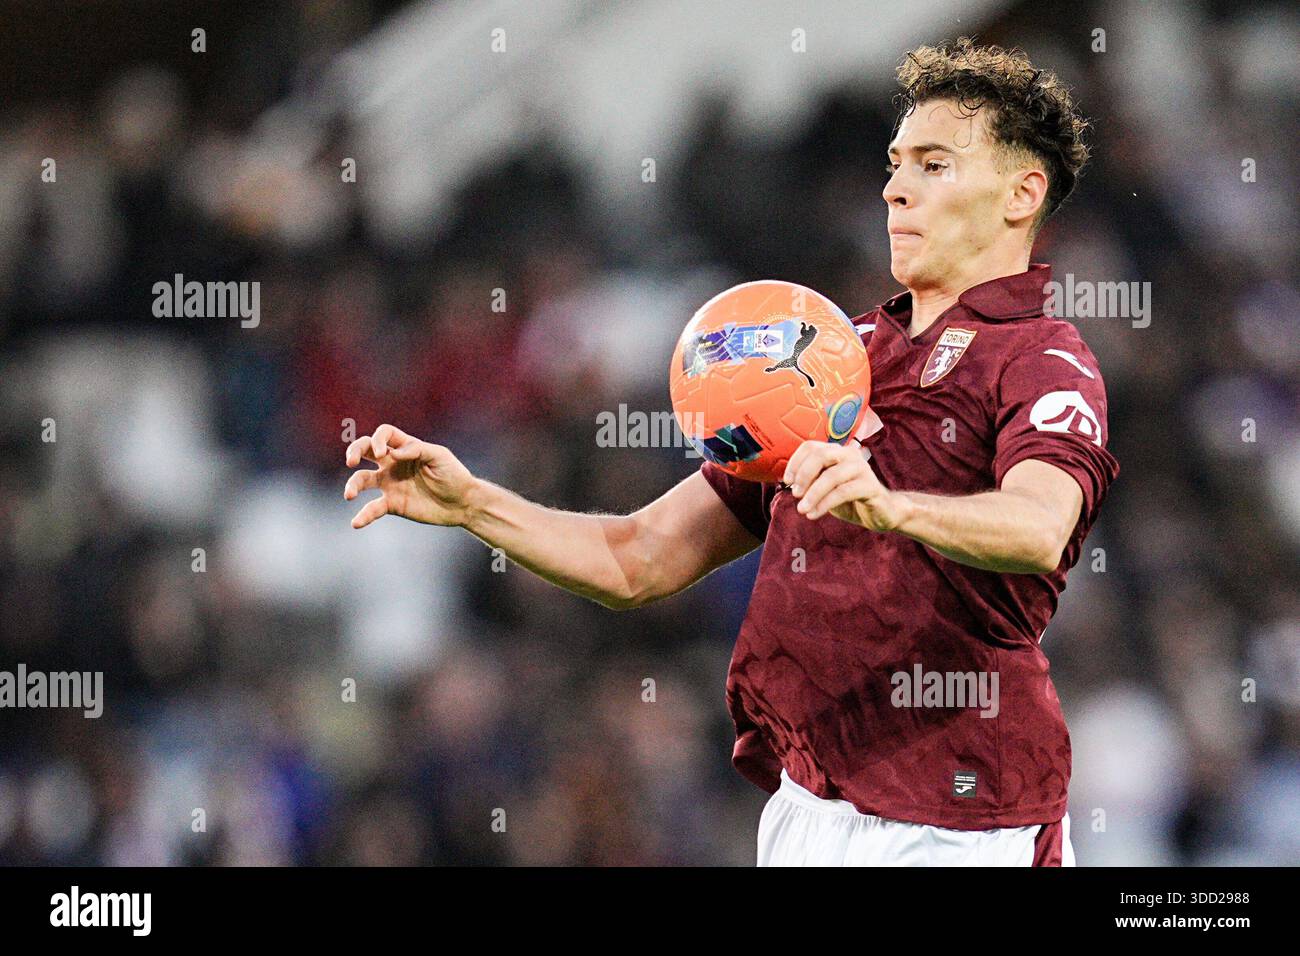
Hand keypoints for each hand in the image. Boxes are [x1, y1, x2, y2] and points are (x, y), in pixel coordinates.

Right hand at [343, 423, 477, 528]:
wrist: (462, 503)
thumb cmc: (454, 475)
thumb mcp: (439, 456)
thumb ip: (417, 450)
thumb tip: (392, 454)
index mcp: (406, 448)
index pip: (384, 434)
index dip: (378, 439)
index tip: (383, 454)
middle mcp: (393, 463)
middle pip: (365, 450)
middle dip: (354, 451)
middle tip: (351, 461)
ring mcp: (390, 484)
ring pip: (362, 479)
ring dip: (353, 485)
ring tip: (350, 495)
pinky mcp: (392, 504)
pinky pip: (372, 509)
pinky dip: (363, 515)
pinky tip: (356, 523)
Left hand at [783, 440, 908, 531]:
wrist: (881, 513)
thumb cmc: (849, 499)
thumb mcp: (825, 488)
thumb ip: (811, 481)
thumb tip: (789, 482)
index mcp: (837, 452)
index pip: (811, 446)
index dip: (795, 462)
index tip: (787, 481)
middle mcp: (850, 455)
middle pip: (821, 455)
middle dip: (804, 474)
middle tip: (795, 494)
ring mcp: (862, 469)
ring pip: (832, 476)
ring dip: (813, 494)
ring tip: (802, 509)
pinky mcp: (870, 486)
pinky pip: (843, 492)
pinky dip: (825, 504)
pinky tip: (814, 514)